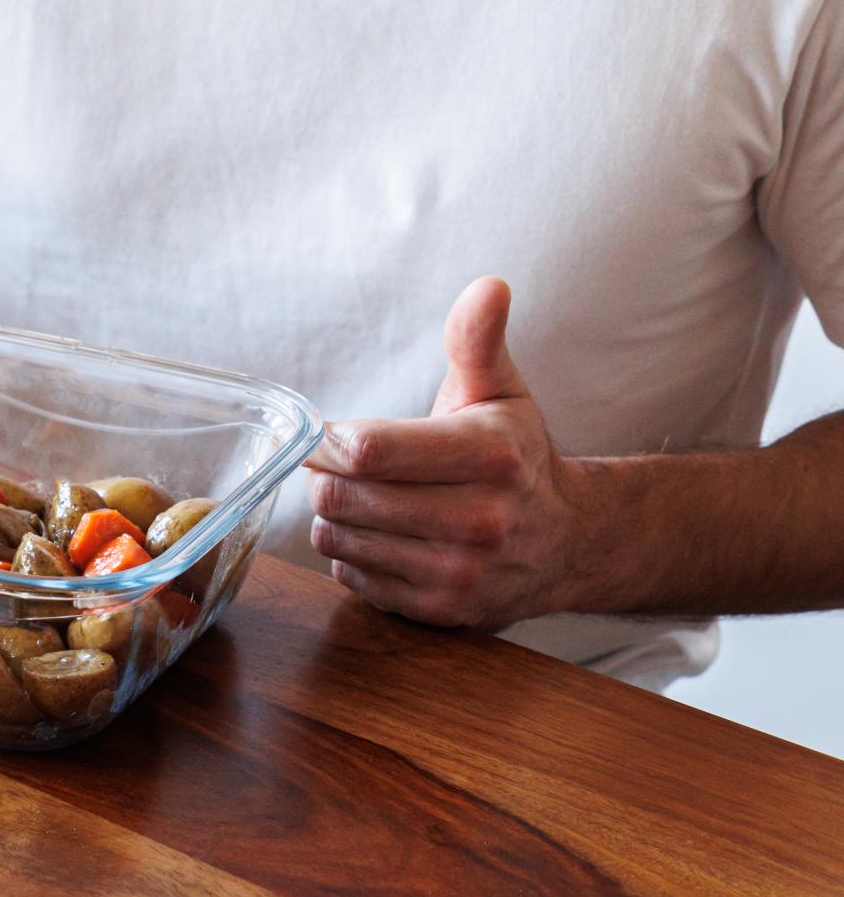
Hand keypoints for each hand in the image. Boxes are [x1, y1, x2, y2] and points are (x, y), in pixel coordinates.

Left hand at [303, 276, 591, 628]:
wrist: (570, 542)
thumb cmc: (519, 456)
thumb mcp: (502, 390)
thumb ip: (478, 339)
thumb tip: (489, 286)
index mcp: (490, 456)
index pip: (370, 451)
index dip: (330, 439)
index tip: (329, 431)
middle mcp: (479, 520)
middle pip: (343, 495)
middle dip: (326, 474)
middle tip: (341, 464)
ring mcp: (460, 572)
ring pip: (339, 536)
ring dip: (335, 514)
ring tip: (365, 497)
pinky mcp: (441, 610)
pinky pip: (352, 577)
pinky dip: (352, 553)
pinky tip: (383, 535)